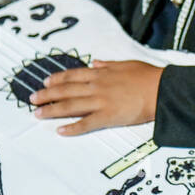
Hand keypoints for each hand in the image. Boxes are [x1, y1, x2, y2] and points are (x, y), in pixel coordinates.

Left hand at [31, 60, 162, 135]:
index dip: (57, 79)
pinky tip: (60, 131)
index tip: (45, 82)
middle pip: (66, 91)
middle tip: (33, 99)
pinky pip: (86, 123)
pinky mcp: (108, 117)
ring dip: (52, 110)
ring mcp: (101, 102)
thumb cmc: (148, 76)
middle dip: (47, 95)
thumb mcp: (127, 64)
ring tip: (38, 114)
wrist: (162, 89)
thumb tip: (96, 63)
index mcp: (102, 74)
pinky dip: (72, 128)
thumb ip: (109, 64)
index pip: (73, 76)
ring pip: (71, 106)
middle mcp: (97, 86)